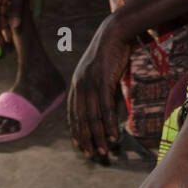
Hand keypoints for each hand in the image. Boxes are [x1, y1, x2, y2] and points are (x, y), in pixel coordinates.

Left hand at [67, 16, 131, 159]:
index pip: (73, 114)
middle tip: (91, 155)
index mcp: (76, 85)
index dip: (76, 132)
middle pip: (81, 119)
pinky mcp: (104, 81)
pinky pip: (106, 108)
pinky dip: (110, 124)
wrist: (114, 32)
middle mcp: (80, 86)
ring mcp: (91, 84)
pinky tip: (114, 136)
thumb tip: (104, 106)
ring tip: (103, 151)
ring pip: (93, 117)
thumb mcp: (99, 72)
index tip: (80, 146)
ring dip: (98, 137)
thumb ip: (99, 89)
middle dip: (86, 139)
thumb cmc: (109, 52)